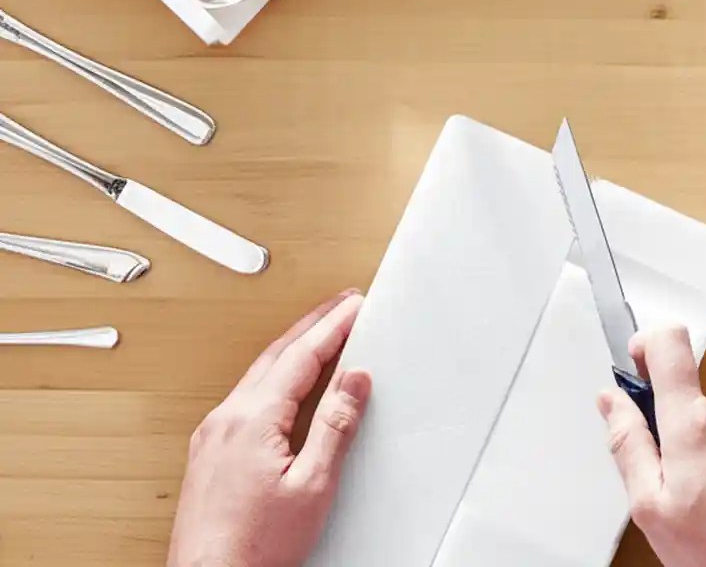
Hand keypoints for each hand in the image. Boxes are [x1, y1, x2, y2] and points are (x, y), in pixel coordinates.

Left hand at [168, 291, 371, 566]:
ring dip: (292, 348)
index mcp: (252, 420)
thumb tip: (353, 381)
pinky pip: (245, 396)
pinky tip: (285, 383)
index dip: (332, 326)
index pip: (301, 357)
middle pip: (276, 355)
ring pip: (258, 374)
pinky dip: (273, 376)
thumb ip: (335, 426)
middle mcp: (225, 420)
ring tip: (320, 335)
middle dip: (312, 325)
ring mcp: (212, 436)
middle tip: (341, 306)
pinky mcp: (208, 453)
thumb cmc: (256, 547)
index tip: (354, 306)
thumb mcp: (313, 485)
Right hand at [597, 325, 705, 566]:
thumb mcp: (650, 505)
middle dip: (665, 427)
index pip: (669, 343)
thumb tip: (611, 402)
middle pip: (683, 393)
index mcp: (693, 422)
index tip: (634, 362)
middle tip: (665, 477)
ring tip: (698, 498)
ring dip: (694, 448)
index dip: (646, 343)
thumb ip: (627, 444)